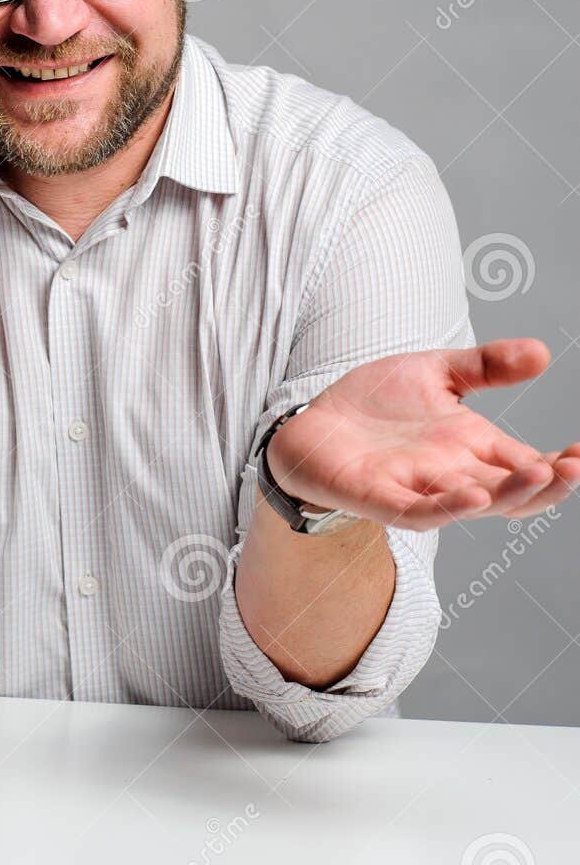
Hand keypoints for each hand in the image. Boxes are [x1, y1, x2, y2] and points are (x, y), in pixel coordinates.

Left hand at [266, 338, 579, 531]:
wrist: (311, 420)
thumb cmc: (375, 404)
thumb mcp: (435, 371)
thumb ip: (486, 365)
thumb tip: (542, 352)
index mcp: (471, 447)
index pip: (526, 464)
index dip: (558, 464)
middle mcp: (453, 474)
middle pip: (512, 491)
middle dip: (547, 483)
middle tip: (574, 466)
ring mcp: (419, 489)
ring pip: (475, 504)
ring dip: (509, 494)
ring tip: (540, 474)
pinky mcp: (381, 497)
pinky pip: (420, 512)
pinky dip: (449, 507)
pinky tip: (475, 495)